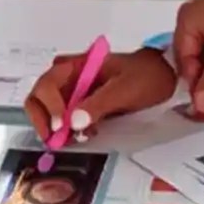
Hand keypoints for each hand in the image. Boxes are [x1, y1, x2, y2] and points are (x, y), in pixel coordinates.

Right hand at [23, 49, 178, 140]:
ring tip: (70, 138)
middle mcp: (69, 77)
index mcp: (77, 65)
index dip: (50, 105)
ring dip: (53, 127)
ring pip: (47, 110)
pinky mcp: (81, 106)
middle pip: (38, 96)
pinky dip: (66, 131)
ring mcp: (74, 92)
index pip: (47, 83)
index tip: (63, 124)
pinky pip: (63, 119)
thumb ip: (99, 103)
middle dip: (43, 118)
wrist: (165, 77)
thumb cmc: (146, 76)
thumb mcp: (125, 89)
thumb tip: (74, 121)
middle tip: (55, 138)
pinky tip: (81, 135)